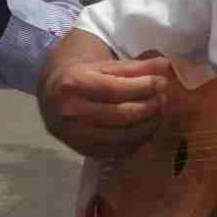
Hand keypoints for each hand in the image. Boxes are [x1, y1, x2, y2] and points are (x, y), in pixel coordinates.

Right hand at [39, 54, 169, 158]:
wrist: (51, 96)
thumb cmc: (82, 77)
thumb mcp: (103, 66)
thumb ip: (134, 67)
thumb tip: (164, 65)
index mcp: (72, 84)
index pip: (116, 89)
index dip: (143, 87)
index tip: (162, 83)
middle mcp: (70, 112)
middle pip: (121, 114)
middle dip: (149, 107)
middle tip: (162, 99)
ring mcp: (75, 135)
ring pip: (122, 136)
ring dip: (148, 126)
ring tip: (158, 113)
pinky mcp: (82, 150)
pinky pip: (118, 150)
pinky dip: (137, 141)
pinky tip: (146, 128)